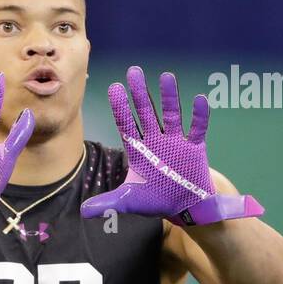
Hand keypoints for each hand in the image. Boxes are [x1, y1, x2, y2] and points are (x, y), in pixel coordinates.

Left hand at [80, 66, 263, 225]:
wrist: (184, 207)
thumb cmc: (155, 200)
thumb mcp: (129, 201)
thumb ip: (108, 203)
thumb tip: (83, 212)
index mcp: (139, 150)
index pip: (127, 125)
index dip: (121, 108)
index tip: (114, 88)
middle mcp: (156, 141)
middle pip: (147, 113)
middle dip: (140, 93)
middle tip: (134, 71)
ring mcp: (176, 142)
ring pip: (172, 115)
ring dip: (170, 97)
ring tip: (166, 76)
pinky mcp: (195, 148)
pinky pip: (198, 129)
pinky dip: (200, 116)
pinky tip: (199, 99)